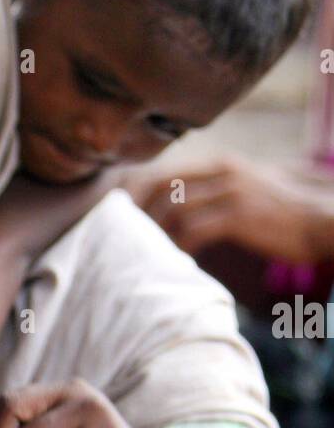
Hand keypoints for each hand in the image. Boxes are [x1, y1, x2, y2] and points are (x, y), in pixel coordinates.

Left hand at [126, 155, 332, 260]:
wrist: (325, 220)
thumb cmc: (284, 216)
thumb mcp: (246, 195)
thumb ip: (214, 197)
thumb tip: (178, 218)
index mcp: (220, 164)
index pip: (161, 171)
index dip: (134, 194)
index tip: (115, 217)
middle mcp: (222, 171)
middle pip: (159, 185)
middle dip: (133, 212)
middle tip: (116, 238)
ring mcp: (231, 190)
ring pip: (172, 208)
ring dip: (152, 233)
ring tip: (139, 254)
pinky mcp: (240, 214)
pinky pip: (194, 229)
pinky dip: (177, 247)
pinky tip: (171, 263)